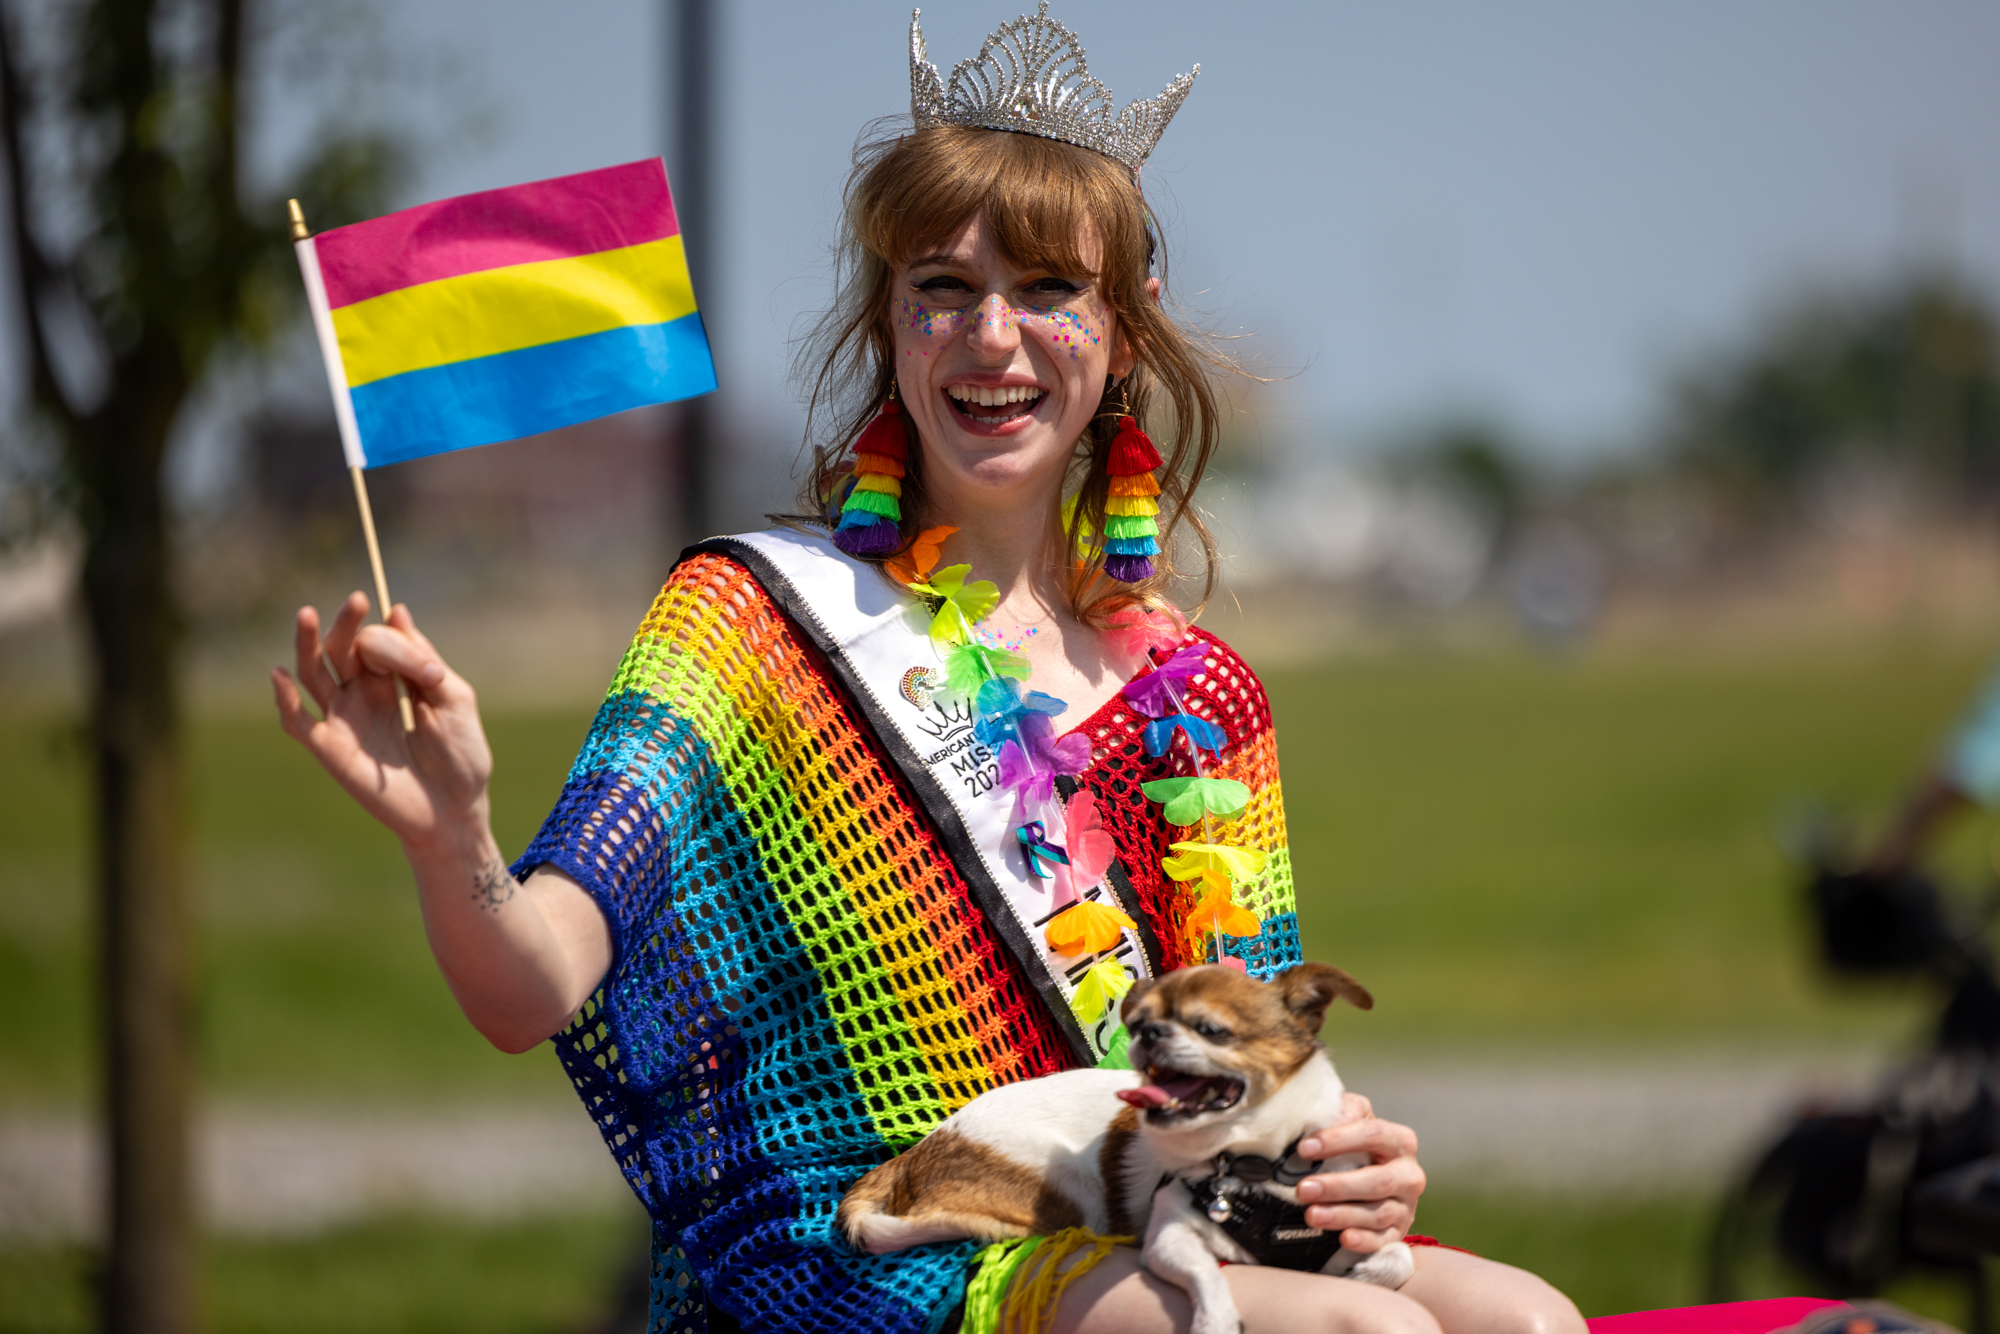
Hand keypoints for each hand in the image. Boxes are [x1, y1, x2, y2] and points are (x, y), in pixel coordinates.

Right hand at [272, 592, 493, 852]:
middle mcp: (364, 694)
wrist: (456, 810)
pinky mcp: (331, 749)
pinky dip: (285, 700)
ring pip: (313, 674)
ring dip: (307, 645)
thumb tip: (397, 609)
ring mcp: (344, 719)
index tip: (427, 671)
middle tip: (355, 601)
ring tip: (308, 615)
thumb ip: (425, 660)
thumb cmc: (461, 756)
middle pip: (341, 649)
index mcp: (395, 679)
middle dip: (346, 624)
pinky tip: (280, 675)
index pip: (377, 642)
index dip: (394, 643)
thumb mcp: (455, 700)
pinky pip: (298, 722)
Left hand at [1293, 1092, 1423, 1252]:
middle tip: (1303, 1188)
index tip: (1304, 1148)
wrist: (1366, 1180)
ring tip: (1311, 1214)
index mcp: (1400, 1141)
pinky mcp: (1398, 1233)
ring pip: (1378, 1213)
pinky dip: (1364, 1240)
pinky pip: (1383, 1240)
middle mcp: (1409, 1175)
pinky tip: (1343, 1238)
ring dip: (1342, 1215)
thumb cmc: (1354, 1145)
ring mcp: (1406, 1206)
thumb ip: (1343, 1110)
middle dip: (1337, 1186)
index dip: (1338, 1140)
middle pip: (1378, 1180)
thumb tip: (1330, 1116)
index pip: (1373, 1134)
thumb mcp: (1351, 1119)